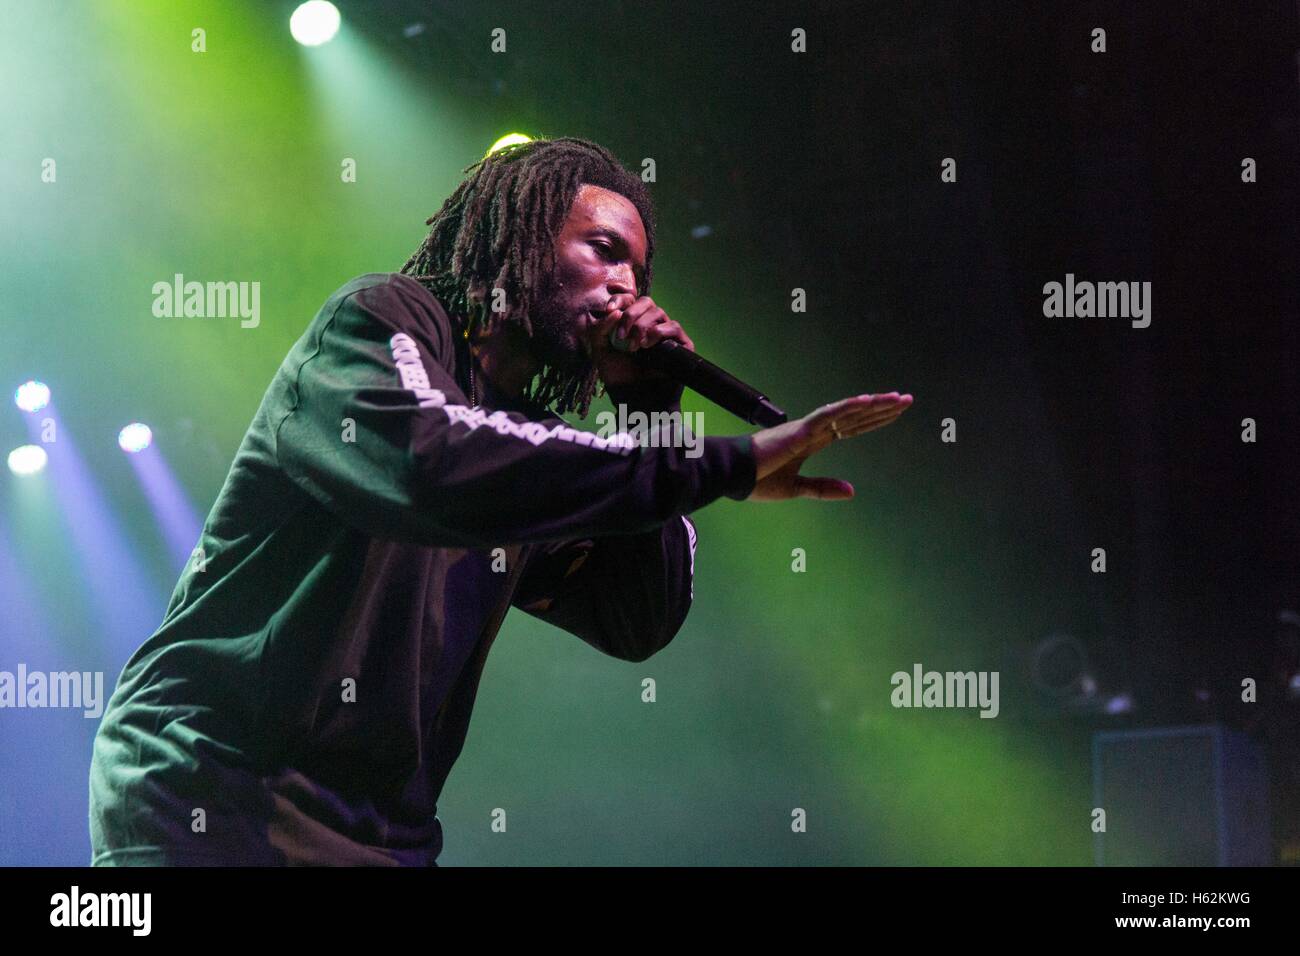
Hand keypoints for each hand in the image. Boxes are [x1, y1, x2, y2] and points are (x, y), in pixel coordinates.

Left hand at [589, 293, 694, 387]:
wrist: (635, 400)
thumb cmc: (619, 379)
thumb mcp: (600, 352)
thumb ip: (600, 329)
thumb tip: (616, 311)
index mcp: (632, 324)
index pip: (630, 300)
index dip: (620, 300)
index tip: (609, 310)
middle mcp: (651, 326)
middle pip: (646, 302)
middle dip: (631, 315)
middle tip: (621, 337)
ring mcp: (666, 335)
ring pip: (659, 312)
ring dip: (642, 327)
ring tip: (635, 347)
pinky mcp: (681, 345)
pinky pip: (674, 326)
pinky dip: (659, 332)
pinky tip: (648, 345)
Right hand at [745, 392, 912, 501]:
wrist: (733, 475)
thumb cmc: (757, 480)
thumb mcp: (796, 489)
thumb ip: (823, 488)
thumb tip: (852, 492)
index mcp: (812, 442)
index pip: (850, 428)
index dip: (872, 420)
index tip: (893, 414)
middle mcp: (814, 430)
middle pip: (855, 416)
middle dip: (882, 408)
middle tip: (906, 399)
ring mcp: (808, 428)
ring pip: (848, 411)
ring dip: (874, 404)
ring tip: (898, 398)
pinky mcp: (800, 430)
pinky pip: (829, 414)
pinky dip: (849, 407)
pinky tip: (868, 401)